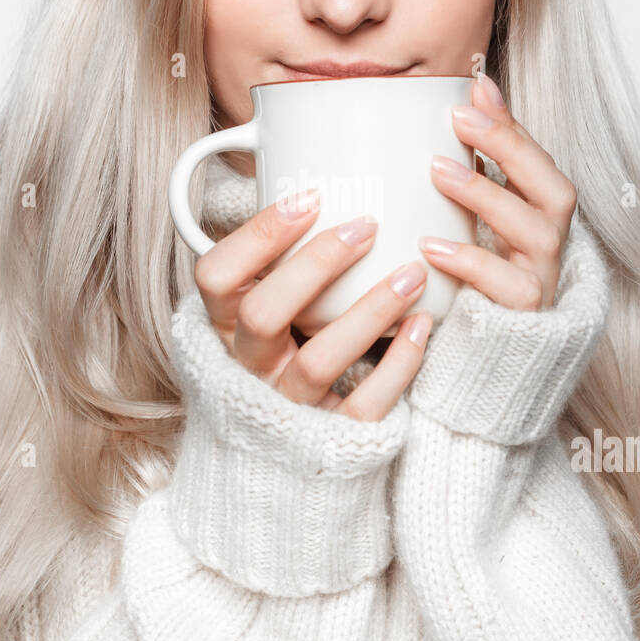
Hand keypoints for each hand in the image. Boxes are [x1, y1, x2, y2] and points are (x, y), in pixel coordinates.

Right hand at [193, 191, 433, 419]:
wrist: (287, 459)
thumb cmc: (285, 356)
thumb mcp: (265, 310)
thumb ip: (279, 263)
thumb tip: (320, 181)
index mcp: (223, 327)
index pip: (215, 276)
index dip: (257, 236)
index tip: (308, 199)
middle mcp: (247, 367)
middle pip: (263, 314)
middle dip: (316, 264)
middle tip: (366, 226)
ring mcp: (286, 407)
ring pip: (318, 360)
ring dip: (369, 310)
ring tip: (412, 273)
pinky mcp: (330, 440)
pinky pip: (363, 404)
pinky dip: (399, 364)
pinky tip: (423, 324)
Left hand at [418, 72, 577, 310]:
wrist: (471, 374)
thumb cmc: (462, 294)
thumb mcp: (459, 235)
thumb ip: (454, 188)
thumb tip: (417, 131)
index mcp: (539, 222)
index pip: (537, 163)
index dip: (512, 123)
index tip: (477, 83)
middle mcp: (550, 250)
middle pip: (554, 190)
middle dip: (511, 148)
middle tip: (459, 118)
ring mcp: (543, 285)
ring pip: (537, 233)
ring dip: (488, 195)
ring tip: (438, 169)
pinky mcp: (524, 323)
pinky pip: (510, 289)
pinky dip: (473, 263)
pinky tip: (432, 247)